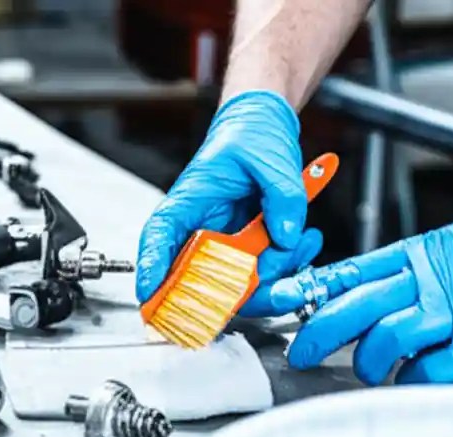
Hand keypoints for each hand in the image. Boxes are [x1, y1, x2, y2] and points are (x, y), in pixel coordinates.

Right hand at [136, 90, 321, 314]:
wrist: (267, 126)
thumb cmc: (251, 133)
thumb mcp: (269, 157)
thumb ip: (282, 196)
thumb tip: (287, 236)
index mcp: (188, 202)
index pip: (160, 236)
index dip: (151, 267)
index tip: (149, 293)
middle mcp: (201, 232)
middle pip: (199, 280)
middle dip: (240, 293)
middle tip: (281, 290)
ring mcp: (224, 246)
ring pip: (237, 286)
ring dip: (275, 277)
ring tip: (302, 242)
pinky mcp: (248, 252)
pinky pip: (262, 277)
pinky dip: (287, 269)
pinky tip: (304, 244)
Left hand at [265, 210, 452, 384]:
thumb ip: (418, 269)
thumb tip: (369, 290)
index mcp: (427, 255)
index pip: (352, 272)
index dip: (309, 290)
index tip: (276, 305)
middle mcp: (437, 286)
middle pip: (355, 309)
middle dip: (317, 334)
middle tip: (301, 352)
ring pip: (385, 346)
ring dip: (368, 364)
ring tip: (372, 369)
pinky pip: (430, 379)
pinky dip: (417, 384)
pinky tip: (422, 379)